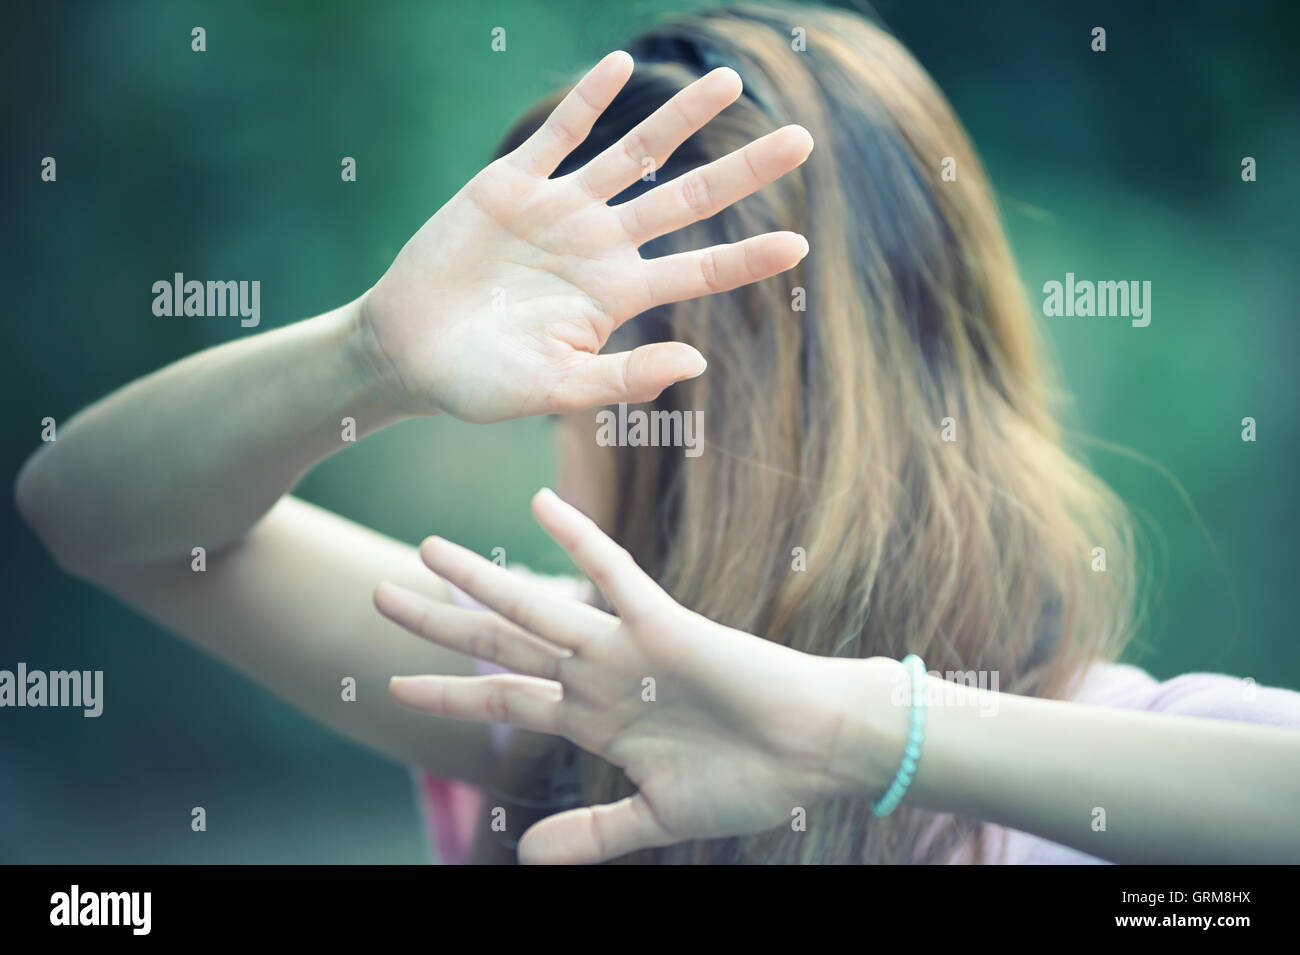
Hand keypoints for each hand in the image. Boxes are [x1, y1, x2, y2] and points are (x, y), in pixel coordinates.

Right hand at [361, 51, 812, 421]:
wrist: (406, 352)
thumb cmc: (482, 383)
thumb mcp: (555, 389)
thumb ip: (623, 377)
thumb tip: (696, 363)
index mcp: (617, 297)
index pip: (699, 272)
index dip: (748, 258)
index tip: (801, 245)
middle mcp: (601, 246)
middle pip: (687, 198)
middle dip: (743, 171)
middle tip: (803, 141)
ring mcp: (560, 210)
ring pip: (633, 154)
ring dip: (680, 119)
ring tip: (730, 82)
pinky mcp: (511, 185)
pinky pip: (558, 135)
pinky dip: (587, 101)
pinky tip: (621, 65)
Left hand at [375, 489, 892, 863]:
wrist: (813, 751)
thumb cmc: (747, 781)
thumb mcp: (656, 819)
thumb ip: (593, 833)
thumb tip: (524, 860)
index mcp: (593, 720)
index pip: (502, 701)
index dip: (447, 695)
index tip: (392, 687)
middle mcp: (598, 676)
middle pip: (501, 645)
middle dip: (439, 624)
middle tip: (377, 595)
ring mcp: (626, 648)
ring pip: (538, 608)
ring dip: (481, 581)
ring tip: (427, 550)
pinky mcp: (664, 626)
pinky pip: (615, 574)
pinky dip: (580, 538)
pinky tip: (542, 504)